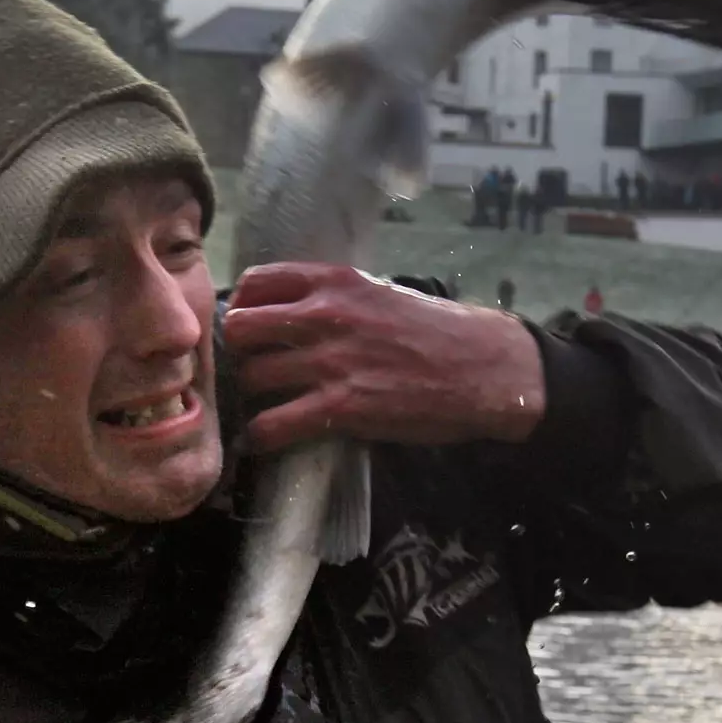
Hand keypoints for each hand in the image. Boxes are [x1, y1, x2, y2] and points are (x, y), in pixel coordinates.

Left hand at [221, 262, 546, 453]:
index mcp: (335, 282)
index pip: (256, 282)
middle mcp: (326, 315)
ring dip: (249, 396)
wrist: (484, 368)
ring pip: (252, 377)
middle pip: (241, 328)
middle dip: (237, 351)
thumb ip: (334, 299)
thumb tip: (291, 313)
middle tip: (248, 369)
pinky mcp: (342, 407)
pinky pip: (273, 424)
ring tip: (260, 406)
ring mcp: (332, 362)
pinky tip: (264, 440)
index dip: (241, 307)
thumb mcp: (379, 294)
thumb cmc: (436, 332)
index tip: (247, 328)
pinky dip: (260, 437)